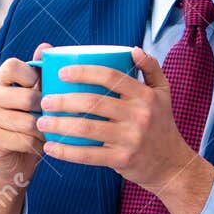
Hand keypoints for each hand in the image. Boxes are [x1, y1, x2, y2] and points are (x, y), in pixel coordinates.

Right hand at [0, 42, 51, 188]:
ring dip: (44, 131)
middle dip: (45, 111)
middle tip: (51, 117)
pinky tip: (38, 145)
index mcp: (0, 80)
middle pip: (27, 98)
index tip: (39, 88)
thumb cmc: (30, 122)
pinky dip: (37, 145)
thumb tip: (46, 46)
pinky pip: (23, 140)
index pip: (13, 65)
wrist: (15, 158)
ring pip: (27, 123)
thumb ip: (40, 73)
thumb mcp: (37, 96)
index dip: (32, 76)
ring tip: (48, 132)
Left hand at [35, 47, 213, 213]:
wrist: (171, 164)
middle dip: (62, 100)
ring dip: (58, 124)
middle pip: (92, 103)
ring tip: (41, 121)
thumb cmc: (161, 124)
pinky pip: (88, 155)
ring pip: (86, 129)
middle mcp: (139, 115)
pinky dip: (65, 151)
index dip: (83, 72)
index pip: (110, 77)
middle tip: (44, 100)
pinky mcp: (122, 159)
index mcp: (145, 95)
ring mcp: (130, 139)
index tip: (61, 73)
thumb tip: (133, 49)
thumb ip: (151, 68)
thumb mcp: (163, 93)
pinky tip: (50, 147)